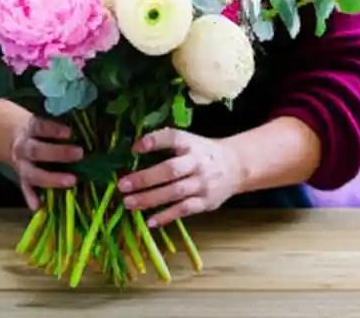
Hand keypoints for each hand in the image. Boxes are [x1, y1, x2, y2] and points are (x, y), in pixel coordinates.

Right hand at [10, 116, 82, 210]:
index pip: (41, 127)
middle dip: (59, 153)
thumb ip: (48, 122)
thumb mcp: (29, 114)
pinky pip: (25, 186)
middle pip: (38, 151)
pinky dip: (30, 196)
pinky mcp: (19, 173)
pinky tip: (38, 207)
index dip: (54, 130)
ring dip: (52, 178)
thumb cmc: (18, 119)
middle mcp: (22, 146)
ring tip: (71, 181)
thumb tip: (78, 122)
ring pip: (33, 172)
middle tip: (79, 153)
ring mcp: (19, 162)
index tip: (70, 132)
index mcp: (26, 127)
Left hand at [116, 128, 242, 227]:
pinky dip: (166, 216)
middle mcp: (197, 163)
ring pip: (174, 193)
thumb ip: (166, 143)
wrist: (236, 166)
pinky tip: (150, 221)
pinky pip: (184, 210)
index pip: (173, 138)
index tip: (135, 148)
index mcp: (191, 144)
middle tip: (123, 185)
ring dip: (149, 199)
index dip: (154, 141)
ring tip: (129, 203)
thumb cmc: (203, 153)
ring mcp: (202, 184)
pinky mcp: (206, 202)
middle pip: (170, 170)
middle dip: (145, 179)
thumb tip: (134, 149)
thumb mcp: (190, 141)